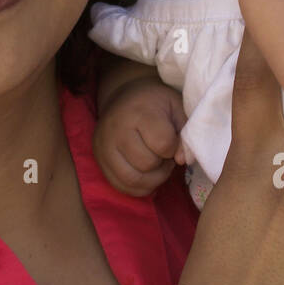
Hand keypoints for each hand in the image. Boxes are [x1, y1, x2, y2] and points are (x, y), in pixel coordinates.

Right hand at [94, 77, 187, 197]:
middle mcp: (117, 129)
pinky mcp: (98, 159)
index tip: (173, 141)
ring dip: (151, 180)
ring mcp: (103, 146)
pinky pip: (119, 185)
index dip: (174, 148)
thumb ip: (184, 133)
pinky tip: (146, 175)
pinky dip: (137, 187)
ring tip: (156, 166)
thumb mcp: (176, 107)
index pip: (162, 143)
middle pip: (146, 163)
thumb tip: (181, 160)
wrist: (122, 96)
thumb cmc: (154, 102)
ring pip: (131, 179)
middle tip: (164, 154)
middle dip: (162, 164)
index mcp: (139, 112)